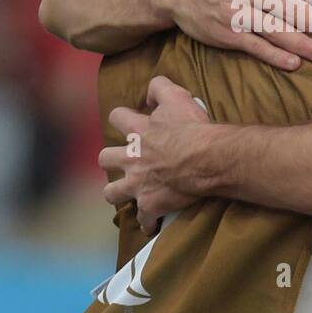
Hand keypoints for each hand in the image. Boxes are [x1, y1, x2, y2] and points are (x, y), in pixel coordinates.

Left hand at [99, 76, 212, 233]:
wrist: (207, 159)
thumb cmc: (193, 127)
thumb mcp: (177, 96)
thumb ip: (160, 88)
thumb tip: (150, 91)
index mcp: (138, 131)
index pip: (117, 117)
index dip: (122, 119)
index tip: (131, 122)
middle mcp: (131, 158)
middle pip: (105, 158)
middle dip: (111, 160)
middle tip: (126, 161)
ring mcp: (138, 184)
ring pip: (112, 193)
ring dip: (118, 193)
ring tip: (128, 194)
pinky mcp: (150, 205)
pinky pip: (144, 219)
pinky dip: (148, 222)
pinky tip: (152, 224)